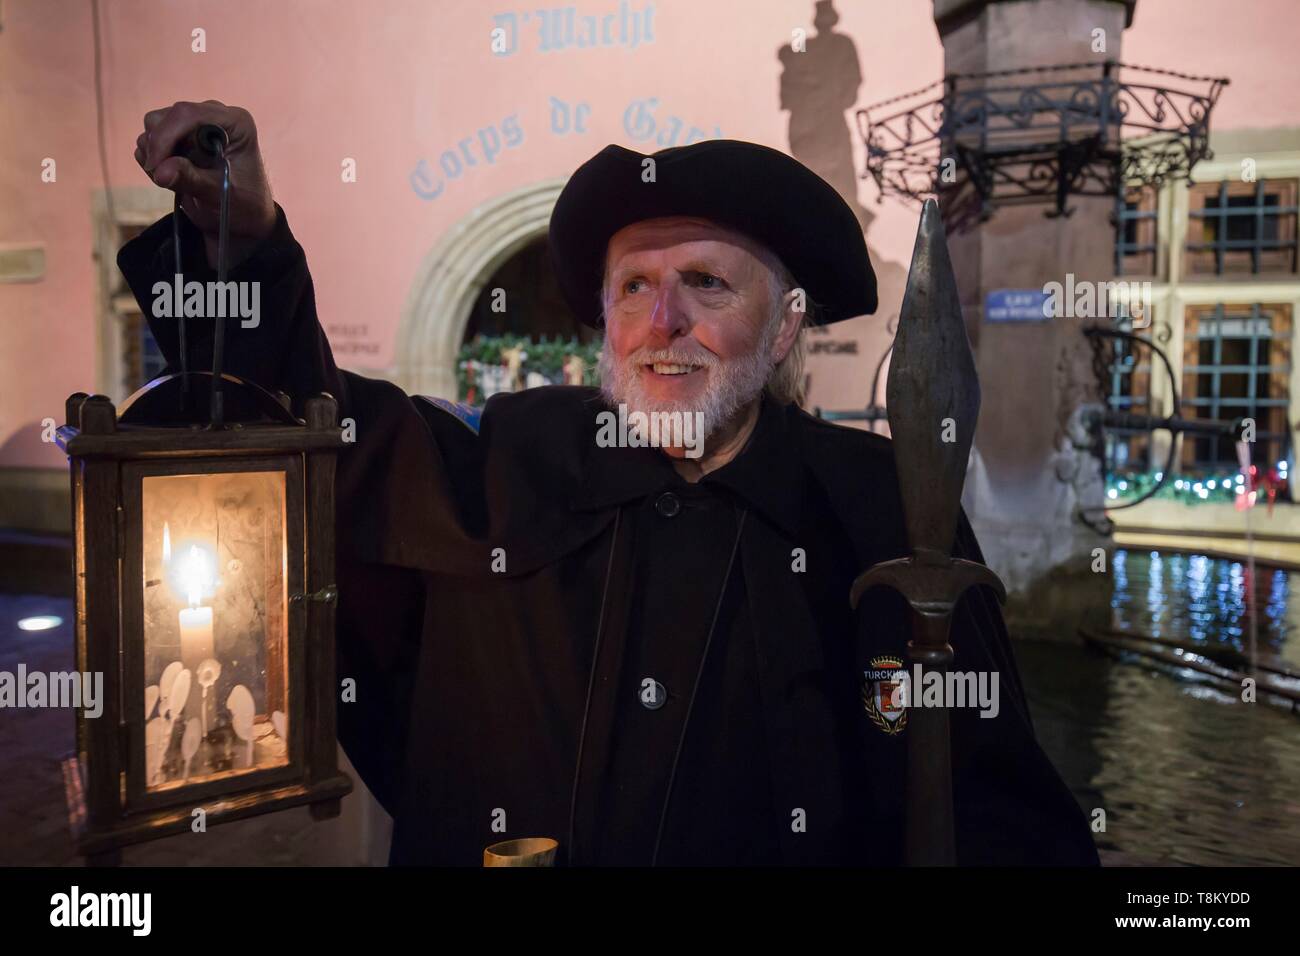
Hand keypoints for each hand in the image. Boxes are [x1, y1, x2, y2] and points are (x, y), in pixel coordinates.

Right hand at [136, 100, 276, 267]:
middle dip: (159, 150)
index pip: (187, 114)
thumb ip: (192, 180)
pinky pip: (149, 140)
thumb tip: (160, 170)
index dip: (165, 137)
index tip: (155, 167)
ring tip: (179, 182)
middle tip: (167, 180)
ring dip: (155, 157)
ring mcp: (194, 124)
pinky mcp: (179, 136)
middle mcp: (213, 116)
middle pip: (164, 118)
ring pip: (152, 127)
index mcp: (234, 122)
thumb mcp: (220, 195)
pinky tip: (173, 177)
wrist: (242, 217)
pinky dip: (153, 160)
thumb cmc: (243, 205)